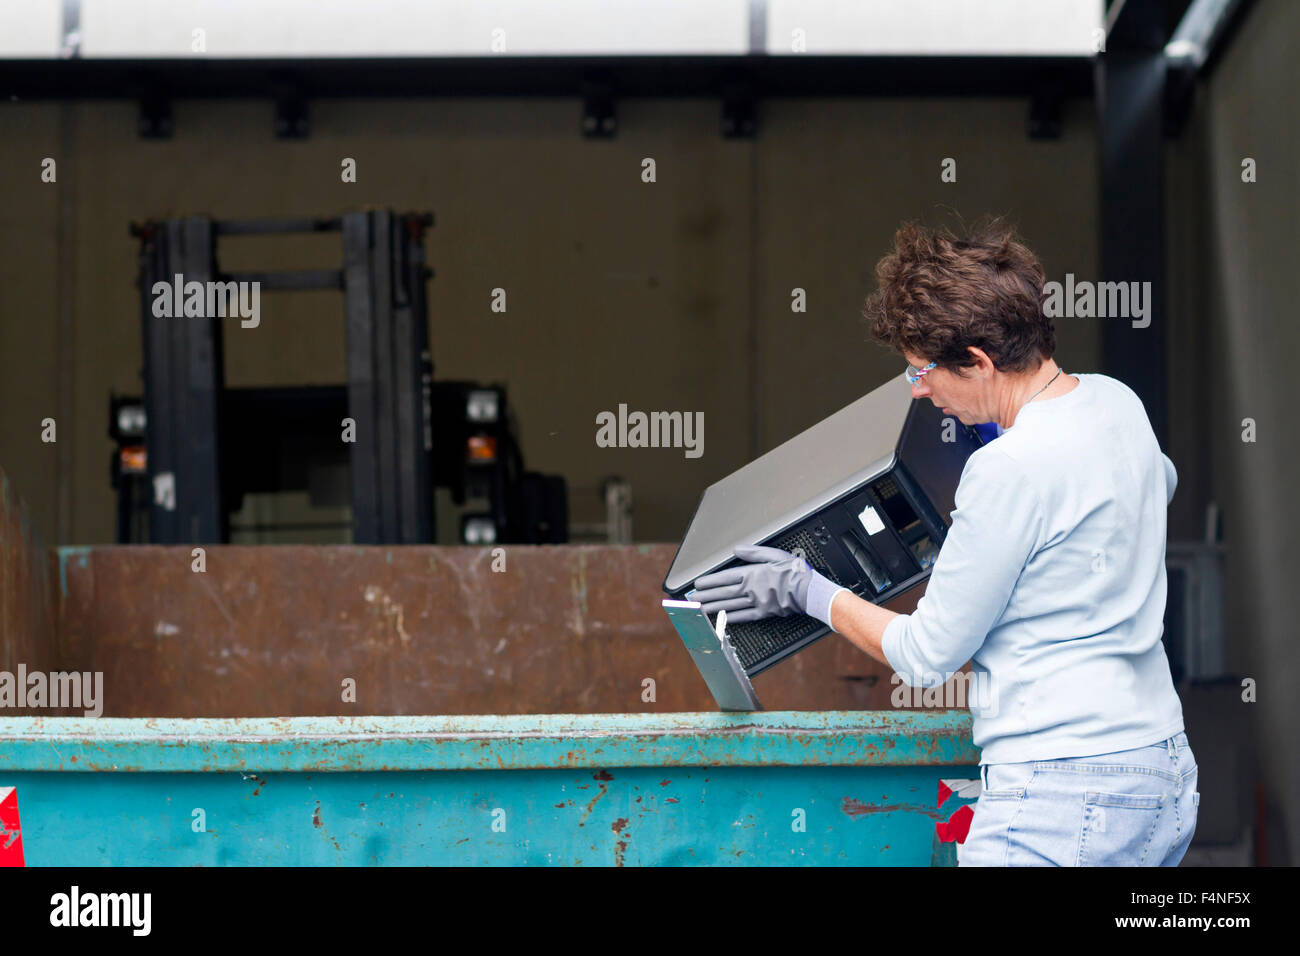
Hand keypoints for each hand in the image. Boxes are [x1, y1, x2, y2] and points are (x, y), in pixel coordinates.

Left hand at [692, 544, 843, 625]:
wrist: (809, 591)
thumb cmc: (794, 572)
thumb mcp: (774, 554)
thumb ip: (754, 553)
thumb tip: (737, 550)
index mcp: (752, 573)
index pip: (726, 577)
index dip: (710, 581)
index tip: (698, 584)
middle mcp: (751, 589)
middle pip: (724, 592)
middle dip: (707, 595)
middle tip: (693, 599)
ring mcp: (756, 602)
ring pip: (731, 604)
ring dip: (714, 607)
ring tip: (701, 608)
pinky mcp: (764, 612)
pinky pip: (744, 616)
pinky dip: (731, 617)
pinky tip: (721, 618)